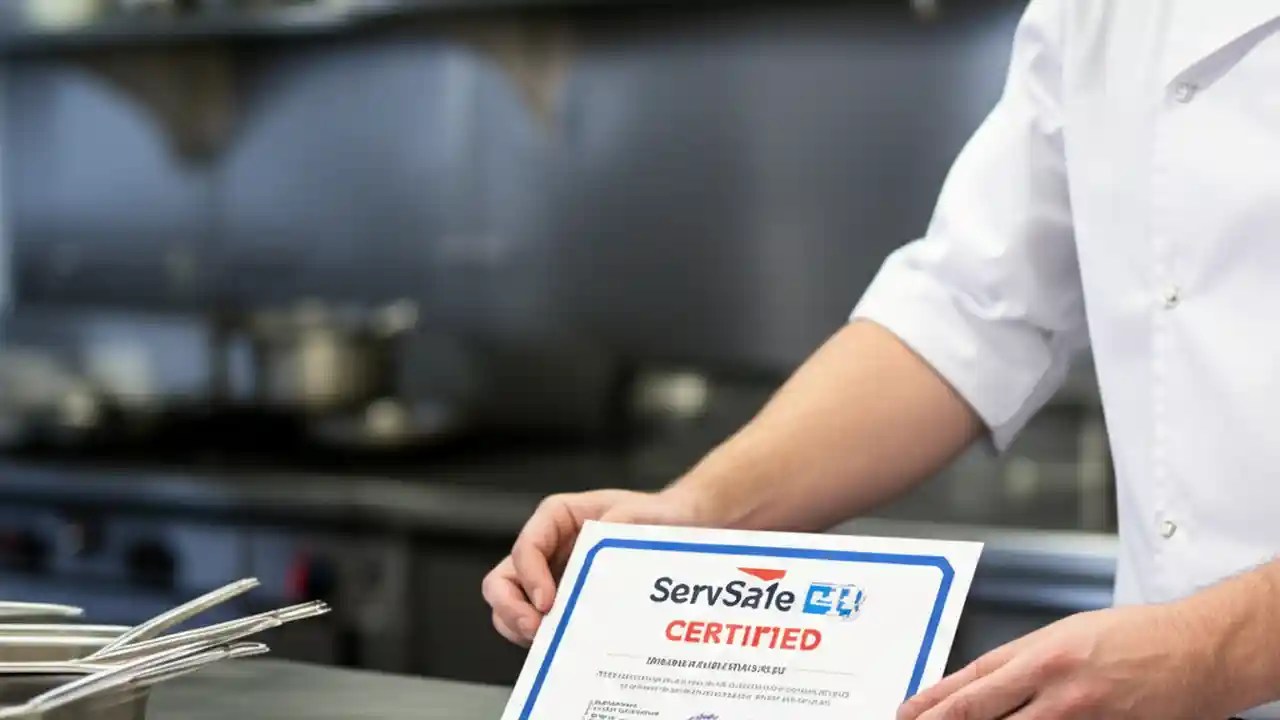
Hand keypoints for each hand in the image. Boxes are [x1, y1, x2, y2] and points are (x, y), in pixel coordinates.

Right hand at [481, 489, 704, 646]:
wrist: (679, 532)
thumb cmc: (657, 516)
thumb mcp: (644, 512)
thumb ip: (624, 520)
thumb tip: (602, 536)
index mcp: (557, 518)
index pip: (527, 545)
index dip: (529, 575)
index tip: (547, 601)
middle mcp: (547, 549)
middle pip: (503, 580)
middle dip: (511, 609)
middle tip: (536, 630)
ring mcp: (553, 579)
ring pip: (514, 607)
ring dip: (523, 629)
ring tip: (550, 645)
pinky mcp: (565, 604)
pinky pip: (541, 625)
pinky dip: (546, 641)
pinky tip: (567, 650)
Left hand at [898, 604, 1214, 719]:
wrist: (1199, 651)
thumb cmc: (1137, 637)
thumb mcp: (1066, 635)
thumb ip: (1023, 663)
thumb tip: (982, 686)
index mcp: (1040, 653)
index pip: (971, 683)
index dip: (933, 702)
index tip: (908, 713)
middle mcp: (1053, 684)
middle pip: (980, 713)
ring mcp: (1079, 715)